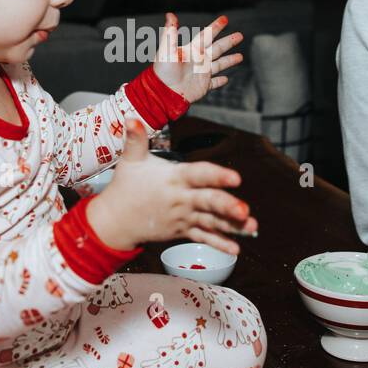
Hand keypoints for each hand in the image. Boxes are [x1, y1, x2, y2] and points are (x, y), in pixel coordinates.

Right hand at [85, 119, 256, 254]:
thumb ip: (135, 139)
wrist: (115, 221)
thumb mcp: (130, 161)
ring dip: (232, 226)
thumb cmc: (125, 186)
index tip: (236, 178)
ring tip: (253, 228)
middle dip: (227, 206)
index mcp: (173, 179)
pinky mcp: (182, 231)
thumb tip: (132, 118)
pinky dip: (219, 244)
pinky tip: (237, 249)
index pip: (198, 175)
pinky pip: (202, 238)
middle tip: (244, 211)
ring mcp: (182, 218)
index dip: (216, 176)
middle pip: (207, 202)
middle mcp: (181, 200)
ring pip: (210, 222)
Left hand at [151, 12, 243, 104]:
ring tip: (240, 57)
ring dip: (229, 61)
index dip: (216, 27)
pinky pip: (213, 84)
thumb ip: (170, 32)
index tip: (225, 19)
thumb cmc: (163, 70)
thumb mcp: (167, 49)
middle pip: (217, 48)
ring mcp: (201, 73)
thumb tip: (170, 14)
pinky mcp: (202, 86)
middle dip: (229, 42)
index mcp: (192, 50)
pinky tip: (226, 79)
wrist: (163, 92)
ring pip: (219, 65)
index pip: (206, 35)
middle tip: (240, 35)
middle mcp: (199, 60)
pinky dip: (220, 82)